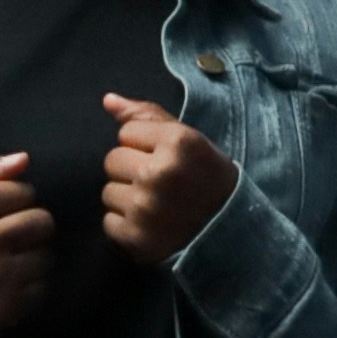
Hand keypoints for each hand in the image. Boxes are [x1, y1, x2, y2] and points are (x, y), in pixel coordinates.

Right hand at [0, 148, 55, 331]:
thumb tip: (24, 160)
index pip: (23, 191)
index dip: (14, 202)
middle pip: (42, 221)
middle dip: (30, 228)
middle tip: (8, 239)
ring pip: (46, 255)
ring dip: (32, 258)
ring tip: (6, 264)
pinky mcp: (8, 306)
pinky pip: (42, 287)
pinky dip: (29, 288)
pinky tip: (5, 287)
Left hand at [98, 95, 236, 267]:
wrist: (229, 230)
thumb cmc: (206, 178)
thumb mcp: (188, 139)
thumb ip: (147, 116)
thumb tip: (107, 100)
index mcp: (177, 142)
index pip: (126, 133)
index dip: (144, 146)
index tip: (166, 160)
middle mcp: (159, 173)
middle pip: (112, 160)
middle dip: (131, 170)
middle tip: (159, 184)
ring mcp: (145, 208)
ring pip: (108, 193)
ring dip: (126, 199)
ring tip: (155, 205)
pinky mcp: (136, 238)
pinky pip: (109, 223)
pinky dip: (126, 226)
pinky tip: (150, 225)